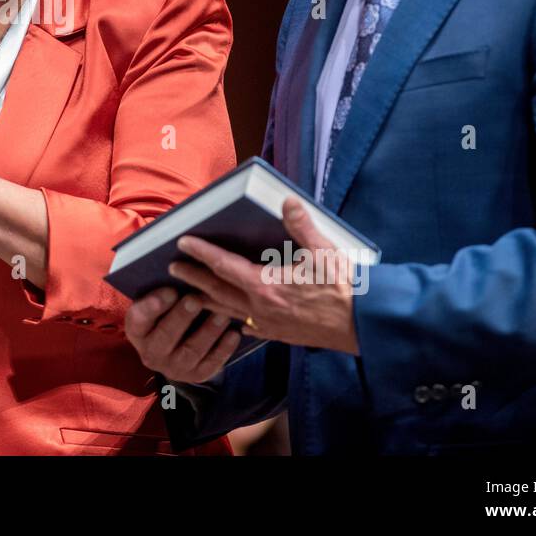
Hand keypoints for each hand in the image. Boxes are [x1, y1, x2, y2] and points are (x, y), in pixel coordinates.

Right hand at [124, 286, 243, 384]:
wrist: (177, 347)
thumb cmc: (168, 313)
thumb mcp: (160, 303)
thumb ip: (165, 291)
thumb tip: (182, 268)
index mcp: (137, 330)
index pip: (138, 319)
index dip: (153, 305)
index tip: (170, 290)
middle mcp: (151, 353)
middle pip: (165, 336)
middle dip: (181, 317)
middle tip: (195, 299)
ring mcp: (173, 368)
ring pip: (190, 351)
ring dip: (207, 332)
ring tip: (222, 315)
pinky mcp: (195, 376)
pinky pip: (210, 365)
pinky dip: (223, 349)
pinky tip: (234, 334)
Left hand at [168, 196, 360, 353]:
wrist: (363, 327)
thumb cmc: (345, 289)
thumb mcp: (324, 252)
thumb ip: (302, 226)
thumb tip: (287, 201)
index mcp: (266, 285)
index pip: (224, 266)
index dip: (202, 254)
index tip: (183, 243)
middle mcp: (261, 308)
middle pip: (217, 291)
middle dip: (194, 278)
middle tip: (172, 268)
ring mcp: (268, 324)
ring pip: (228, 310)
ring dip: (206, 299)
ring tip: (189, 293)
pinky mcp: (279, 334)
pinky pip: (246, 325)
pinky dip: (231, 316)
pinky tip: (229, 315)